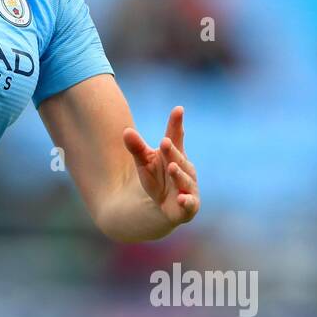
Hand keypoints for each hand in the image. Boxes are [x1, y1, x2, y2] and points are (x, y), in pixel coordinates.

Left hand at [122, 105, 199, 225]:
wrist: (164, 206)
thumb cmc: (157, 178)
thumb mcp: (144, 162)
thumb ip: (136, 148)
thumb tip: (126, 131)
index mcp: (174, 155)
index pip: (176, 137)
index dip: (176, 124)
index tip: (178, 109)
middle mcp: (185, 169)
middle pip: (178, 158)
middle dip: (172, 151)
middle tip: (164, 142)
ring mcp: (188, 187)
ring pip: (185, 179)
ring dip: (178, 174)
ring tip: (171, 167)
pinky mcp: (189, 206)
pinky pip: (190, 203)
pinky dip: (187, 201)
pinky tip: (182, 198)